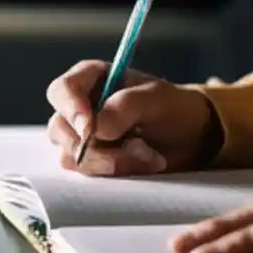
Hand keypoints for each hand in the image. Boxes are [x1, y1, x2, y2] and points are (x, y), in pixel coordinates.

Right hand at [46, 61, 220, 175]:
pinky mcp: (90, 161)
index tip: (89, 129)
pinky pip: (87, 173)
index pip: (62, 91)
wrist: (191, 139)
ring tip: (149, 156)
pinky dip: (116, 172)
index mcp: (90, 79)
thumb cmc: (173, 108)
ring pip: (71, 156)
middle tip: (139, 148)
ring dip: (112, 161)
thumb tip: (96, 128)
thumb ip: (126, 106)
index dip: (71, 110)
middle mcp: (79, 107)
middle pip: (61, 129)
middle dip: (98, 147)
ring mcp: (81, 137)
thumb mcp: (157, 99)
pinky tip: (142, 164)